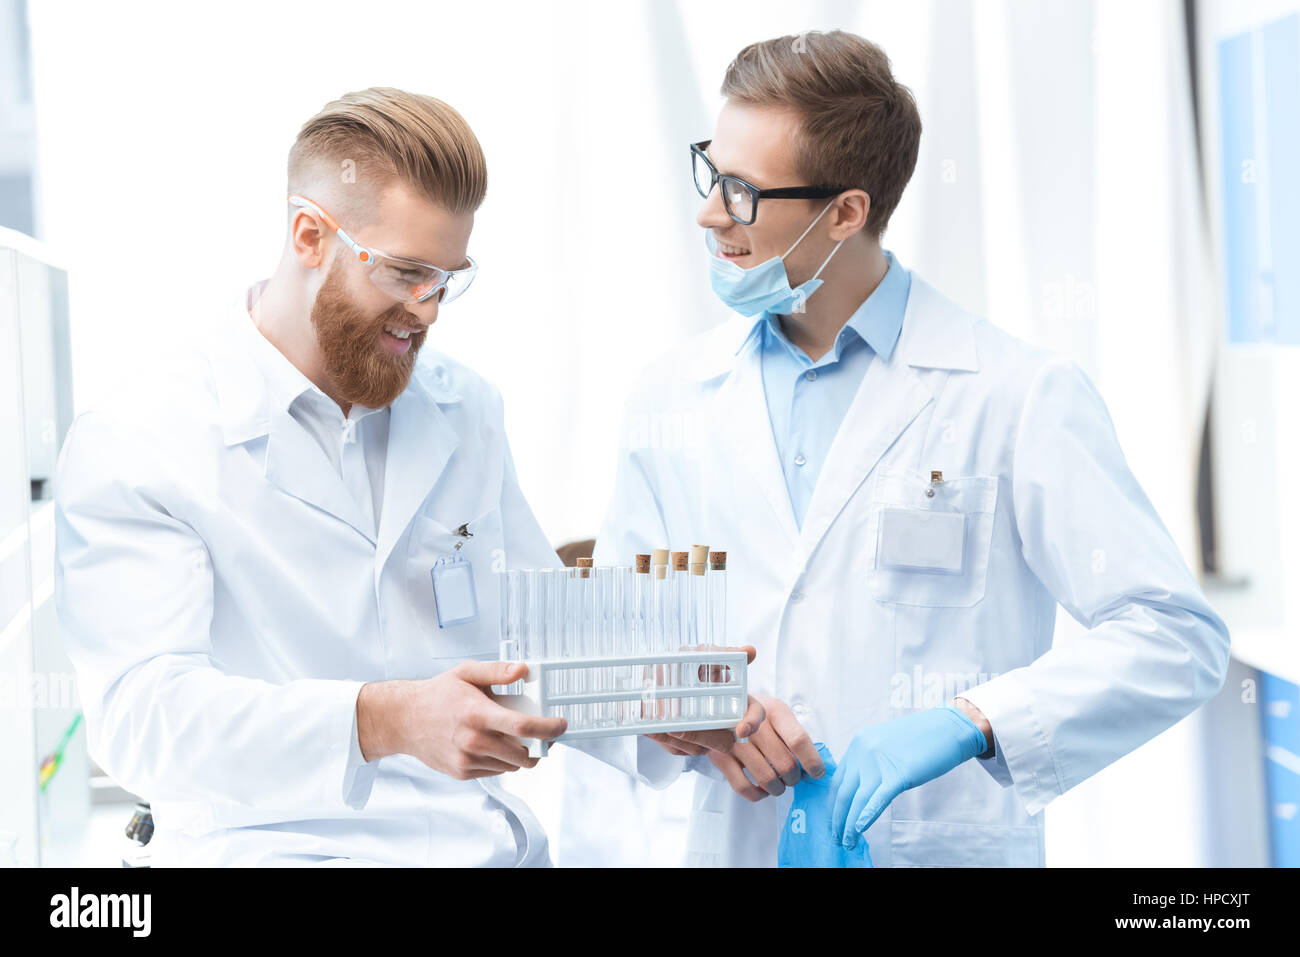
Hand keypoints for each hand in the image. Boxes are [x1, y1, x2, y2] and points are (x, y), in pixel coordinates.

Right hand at [357, 661, 566, 779]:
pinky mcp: (462, 772)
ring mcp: (467, 760)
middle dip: (539, 746)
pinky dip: (502, 761)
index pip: (522, 727)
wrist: (404, 720)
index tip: (561, 725)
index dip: (548, 729)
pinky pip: (495, 772)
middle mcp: (473, 741)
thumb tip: (524, 670)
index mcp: (477, 713)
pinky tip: (494, 744)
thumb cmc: (437, 694)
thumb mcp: (466, 673)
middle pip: (522, 754)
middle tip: (544, 734)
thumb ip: (497, 671)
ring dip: (521, 755)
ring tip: (516, 738)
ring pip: (510, 766)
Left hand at [644, 645, 761, 754]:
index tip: (742, 729)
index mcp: (740, 703)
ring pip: (696, 747)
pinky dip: (662, 737)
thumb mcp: (708, 656)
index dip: (752, 723)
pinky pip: (676, 747)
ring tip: (663, 725)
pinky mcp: (684, 746)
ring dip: (678, 736)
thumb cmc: (695, 666)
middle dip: (702, 735)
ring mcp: (706, 740)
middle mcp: (726, 726)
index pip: (755, 715)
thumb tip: (749, 651)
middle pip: (723, 742)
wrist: (669, 676)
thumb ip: (725, 655)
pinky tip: (651, 728)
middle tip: (681, 726)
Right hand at [703, 694, 824, 801]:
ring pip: (766, 778)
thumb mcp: (778, 714)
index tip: (818, 772)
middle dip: (794, 778)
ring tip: (778, 783)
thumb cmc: (758, 715)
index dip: (811, 761)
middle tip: (792, 777)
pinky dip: (757, 794)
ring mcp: (735, 741)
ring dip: (777, 788)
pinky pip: (743, 787)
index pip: (798, 740)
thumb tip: (816, 768)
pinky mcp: (720, 757)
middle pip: (785, 764)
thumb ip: (794, 735)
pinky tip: (761, 789)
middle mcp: (755, 725)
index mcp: (774, 710)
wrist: (719, 707)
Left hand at [829, 705, 988, 845]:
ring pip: (857, 799)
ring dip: (849, 824)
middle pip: (843, 792)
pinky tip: (858, 830)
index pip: (838, 780)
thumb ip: (870, 762)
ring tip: (848, 842)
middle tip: (836, 838)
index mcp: (858, 743)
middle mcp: (863, 751)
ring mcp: (879, 762)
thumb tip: (860, 789)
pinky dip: (866, 816)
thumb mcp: (885, 744)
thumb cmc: (920, 738)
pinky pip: (877, 798)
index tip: (834, 821)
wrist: (948, 728)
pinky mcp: (898, 774)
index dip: (833, 804)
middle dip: (837, 819)